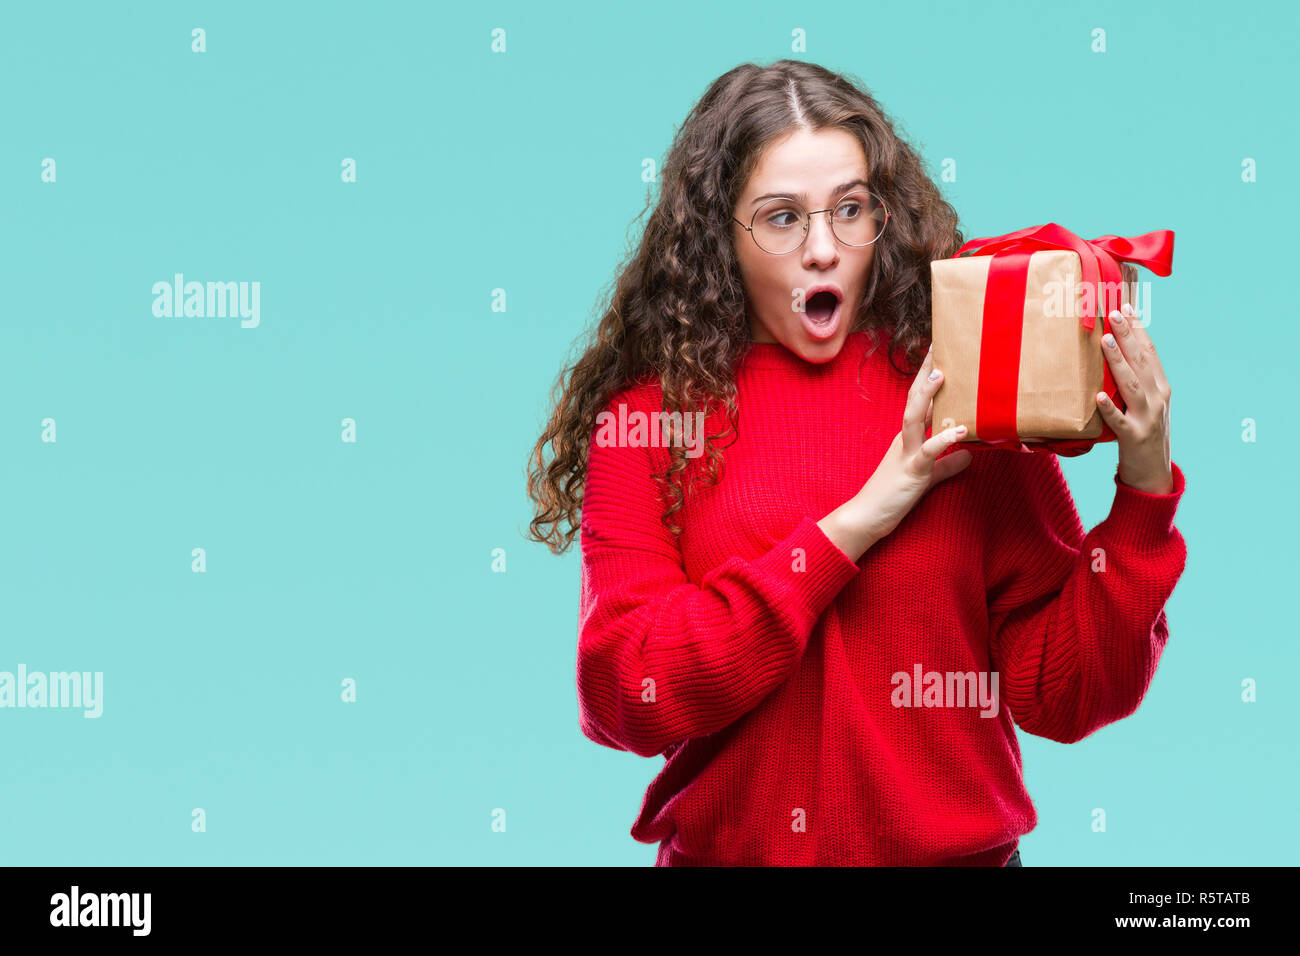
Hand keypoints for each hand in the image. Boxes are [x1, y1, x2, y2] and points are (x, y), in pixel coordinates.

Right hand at [852, 344, 973, 540]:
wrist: (865, 519)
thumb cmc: (891, 498)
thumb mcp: (925, 478)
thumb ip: (947, 466)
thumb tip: (969, 456)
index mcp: (908, 438)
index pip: (919, 401)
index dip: (928, 377)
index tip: (939, 354)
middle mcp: (905, 440)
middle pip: (915, 399)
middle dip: (926, 373)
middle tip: (938, 345)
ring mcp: (906, 453)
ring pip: (914, 418)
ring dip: (927, 396)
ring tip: (941, 375)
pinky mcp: (911, 472)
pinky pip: (928, 453)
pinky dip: (944, 442)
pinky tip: (960, 433)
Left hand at [1096, 302, 1173, 494]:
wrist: (1153, 473)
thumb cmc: (1142, 433)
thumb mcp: (1144, 403)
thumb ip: (1134, 380)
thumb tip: (1112, 352)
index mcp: (1160, 387)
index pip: (1149, 352)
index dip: (1137, 329)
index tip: (1125, 306)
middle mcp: (1157, 398)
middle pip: (1141, 361)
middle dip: (1127, 335)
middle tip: (1112, 312)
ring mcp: (1147, 418)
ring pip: (1131, 385)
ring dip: (1118, 361)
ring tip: (1105, 341)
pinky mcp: (1133, 438)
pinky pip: (1118, 422)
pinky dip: (1109, 408)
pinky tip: (1098, 397)